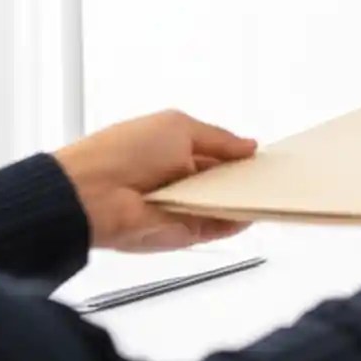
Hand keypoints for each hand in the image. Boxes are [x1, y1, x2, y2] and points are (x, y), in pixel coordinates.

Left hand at [54, 110, 257, 252]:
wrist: (90, 195)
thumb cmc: (122, 152)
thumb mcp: (178, 127)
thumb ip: (218, 138)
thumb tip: (248, 146)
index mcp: (175, 150)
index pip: (217, 155)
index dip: (240, 156)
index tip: (262, 157)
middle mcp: (178, 180)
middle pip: (224, 182)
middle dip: (246, 178)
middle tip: (270, 174)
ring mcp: (181, 208)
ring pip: (224, 205)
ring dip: (243, 199)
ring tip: (267, 191)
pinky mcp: (182, 233)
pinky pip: (216, 228)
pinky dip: (235, 221)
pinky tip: (252, 210)